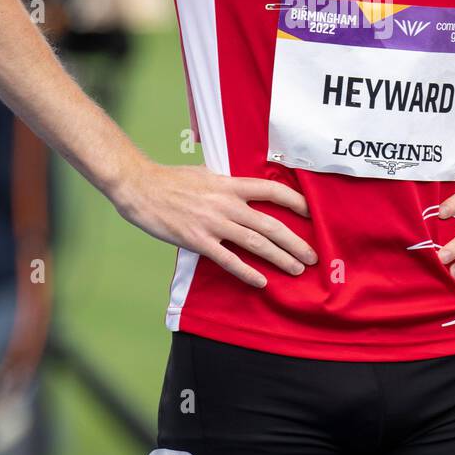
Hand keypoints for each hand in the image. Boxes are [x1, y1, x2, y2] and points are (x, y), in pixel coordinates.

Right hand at [113, 160, 317, 288]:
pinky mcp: (197, 240)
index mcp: (230, 184)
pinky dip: (247, 272)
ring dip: (279, 258)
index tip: (311, 213)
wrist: (141, 187)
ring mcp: (213, 223)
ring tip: (296, 269)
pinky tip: (261, 281)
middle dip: (295, 241)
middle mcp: (226, 203)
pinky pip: (228, 260)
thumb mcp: (205, 173)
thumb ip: (226, 183)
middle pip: (270, 223)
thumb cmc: (172, 180)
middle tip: (313, 256)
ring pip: (255, 242)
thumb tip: (243, 187)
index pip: (272, 190)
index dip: (295, 201)